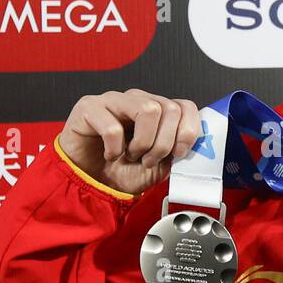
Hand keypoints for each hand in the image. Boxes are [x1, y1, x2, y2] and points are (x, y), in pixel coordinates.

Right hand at [57, 90, 201, 196]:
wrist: (88, 183)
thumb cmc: (120, 171)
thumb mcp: (158, 167)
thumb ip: (176, 153)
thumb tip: (195, 147)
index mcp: (156, 110)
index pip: (186, 106)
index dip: (188, 132)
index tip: (179, 154)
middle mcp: (137, 99)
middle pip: (170, 109)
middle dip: (163, 144)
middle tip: (147, 160)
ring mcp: (113, 100)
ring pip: (148, 109)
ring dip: (142, 143)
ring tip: (130, 155)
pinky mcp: (89, 107)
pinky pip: (113, 127)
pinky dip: (114, 149)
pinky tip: (109, 155)